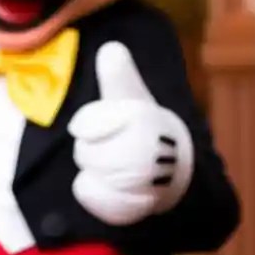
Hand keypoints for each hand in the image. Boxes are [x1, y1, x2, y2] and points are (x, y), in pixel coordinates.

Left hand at [67, 42, 194, 225]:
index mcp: (142, 118)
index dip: (90, 124)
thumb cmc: (143, 126)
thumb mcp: (131, 96)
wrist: (171, 168)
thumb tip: (110, 47)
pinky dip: (91, 191)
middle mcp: (143, 150)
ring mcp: (139, 181)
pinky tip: (103, 183)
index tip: (109, 123)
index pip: (86, 125)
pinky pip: (91, 195)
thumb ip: (118, 74)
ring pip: (88, 172)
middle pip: (83, 151)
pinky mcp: (132, 206)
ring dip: (94, 169)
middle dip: (92, 148)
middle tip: (114, 147)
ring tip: (115, 166)